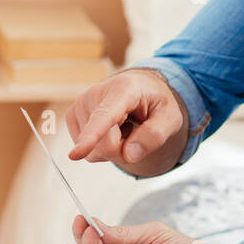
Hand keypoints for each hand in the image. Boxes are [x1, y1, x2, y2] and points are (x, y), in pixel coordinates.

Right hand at [65, 69, 189, 175]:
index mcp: (123, 89)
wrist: (140, 88)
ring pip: (94, 151)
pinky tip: (111, 130)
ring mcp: (80, 104)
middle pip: (104, 145)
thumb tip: (129, 155)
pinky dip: (102, 147)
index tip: (75, 154)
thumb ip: (155, 135)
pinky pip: (88, 151)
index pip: (104, 116)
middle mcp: (95, 93)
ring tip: (124, 127)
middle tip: (137, 132)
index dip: (91, 136)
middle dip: (123, 151)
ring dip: (114, 148)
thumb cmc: (155, 102)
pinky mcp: (72, 116)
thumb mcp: (171, 117)